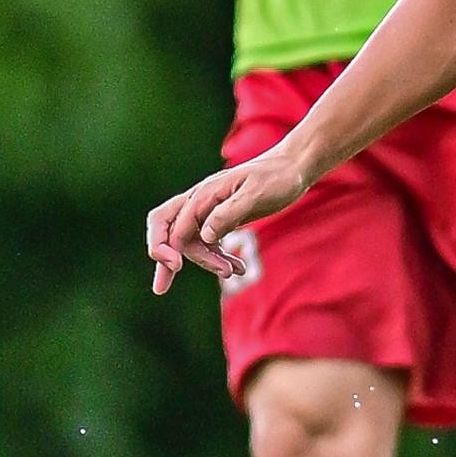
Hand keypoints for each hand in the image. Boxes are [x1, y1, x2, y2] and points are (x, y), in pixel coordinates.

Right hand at [147, 136, 317, 291]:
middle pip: (166, 229)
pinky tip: (239, 268)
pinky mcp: (220, 219)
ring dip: (206, 262)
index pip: (172, 224)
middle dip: (163, 258)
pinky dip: (217, 258)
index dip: (168, 248)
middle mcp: (201, 201)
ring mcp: (209, 210)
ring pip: (190, 242)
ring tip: (234, 271)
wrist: (293, 169)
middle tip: (162, 287)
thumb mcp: (256, 195)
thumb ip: (228, 214)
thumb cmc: (277, 178)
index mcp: (205, 194)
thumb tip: (205, 235)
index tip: (177, 267)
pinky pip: (207, 243)